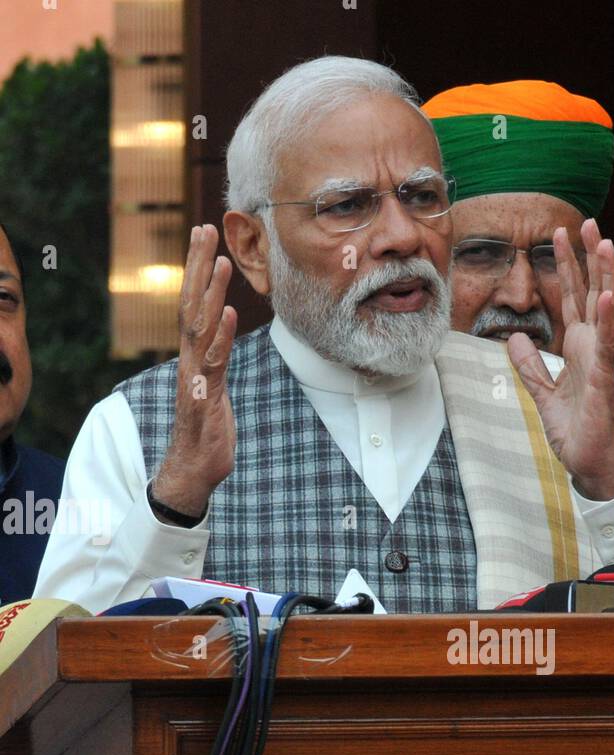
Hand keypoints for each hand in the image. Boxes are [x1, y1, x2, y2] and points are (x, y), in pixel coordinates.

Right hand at [152, 224, 237, 518]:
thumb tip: (221, 331)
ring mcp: (195, 381)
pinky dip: (218, 341)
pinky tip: (228, 317)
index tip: (205, 234)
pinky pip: (211, 366)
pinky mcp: (203, 402)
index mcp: (195, 356)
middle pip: (191, 305)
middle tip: (205, 229)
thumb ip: (216, 359)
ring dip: (211, 296)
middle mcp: (190, 362)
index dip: (198, 269)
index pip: (193, 304)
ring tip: (221, 264)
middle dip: (199, 266)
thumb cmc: (207, 432)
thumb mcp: (216, 388)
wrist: (193, 471)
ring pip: (200, 331)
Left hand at [506, 219, 613, 499]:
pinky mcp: (605, 378)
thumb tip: (515, 339)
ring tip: (605, 242)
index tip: (560, 237)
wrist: (590, 465)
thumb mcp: (543, 394)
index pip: (574, 299)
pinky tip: (607, 293)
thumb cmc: (576, 433)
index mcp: (580, 349)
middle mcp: (594, 348)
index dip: (569, 268)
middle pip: (594, 293)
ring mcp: (602, 360)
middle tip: (589, 223)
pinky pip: (609, 342)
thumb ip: (531, 366)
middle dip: (590, 258)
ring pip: (608, 308)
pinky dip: (607, 317)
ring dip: (607, 276)